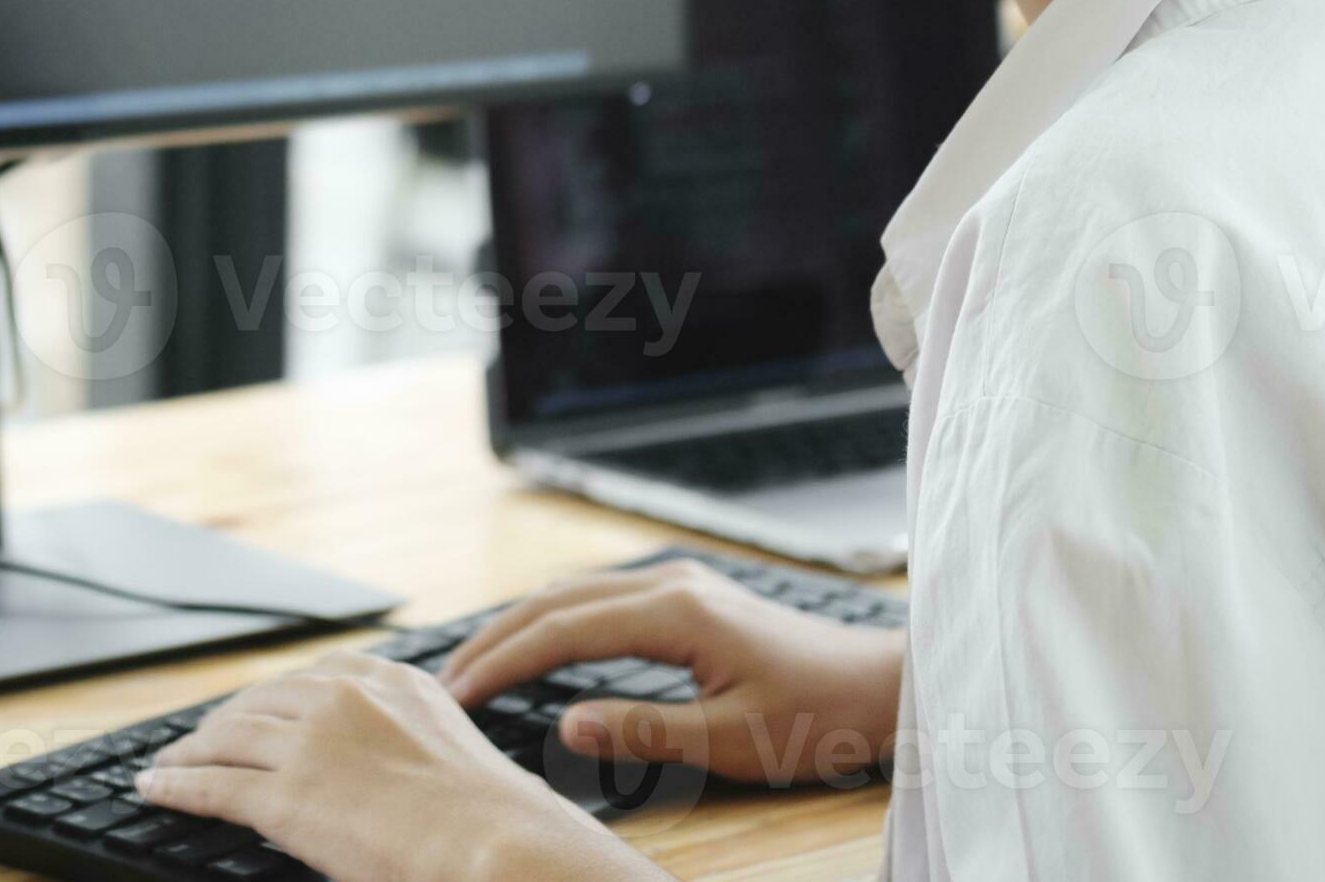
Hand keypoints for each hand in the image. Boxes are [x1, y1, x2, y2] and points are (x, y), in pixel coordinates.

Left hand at [139, 652, 666, 881]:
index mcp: (389, 680)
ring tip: (169, 761)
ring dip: (190, 749)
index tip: (254, 706)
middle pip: (261, 701)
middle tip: (201, 736)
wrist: (497, 843)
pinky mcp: (286, 794)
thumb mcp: (447, 750)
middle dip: (224, 720)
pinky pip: (214, 784)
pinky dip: (177, 784)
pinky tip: (154, 787)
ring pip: (228, 737)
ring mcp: (311, 742)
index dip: (271, 695)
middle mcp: (343, 697)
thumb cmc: (492, 819)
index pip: (311, 676)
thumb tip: (381, 769)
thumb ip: (404, 740)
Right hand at [440, 561, 902, 785]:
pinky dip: (554, 617)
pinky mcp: (687, 595)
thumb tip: (567, 724)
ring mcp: (679, 583)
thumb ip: (644, 732)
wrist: (878, 688)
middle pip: (556, 600)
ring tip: (477, 663)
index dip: (504, 662)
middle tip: (446, 681)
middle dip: (495, 637)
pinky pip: (600, 596)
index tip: (459, 694)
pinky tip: (538, 642)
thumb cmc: (817, 718)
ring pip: (574, 591)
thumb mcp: (732, 742)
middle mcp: (670, 583)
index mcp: (675, 613)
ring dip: (520, 623)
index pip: (562, 630)